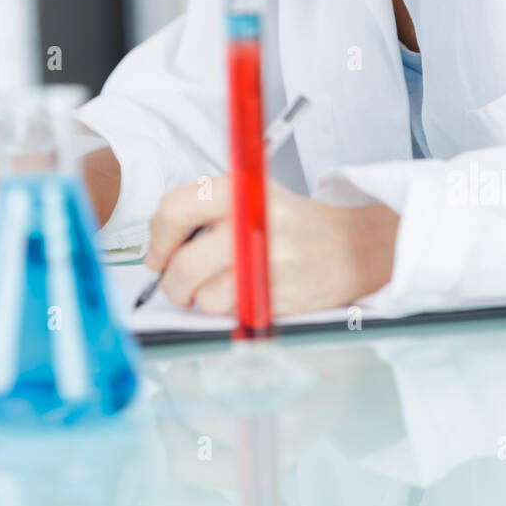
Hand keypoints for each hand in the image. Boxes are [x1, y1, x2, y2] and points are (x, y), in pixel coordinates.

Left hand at [143, 176, 398, 316]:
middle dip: (172, 282)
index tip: (159, 251)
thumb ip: (199, 211)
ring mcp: (268, 265)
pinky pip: (231, 315)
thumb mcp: (248, 194)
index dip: (159, 237)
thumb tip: (156, 252)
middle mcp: (254, 224)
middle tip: (177, 280)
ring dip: (203, 299)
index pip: (175, 209)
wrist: (348, 248)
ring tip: (221, 283)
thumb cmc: (289, 222)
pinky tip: (246, 292)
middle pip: (184, 265)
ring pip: (205, 298)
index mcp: (241, 190)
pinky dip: (230, 309)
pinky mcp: (279, 299)